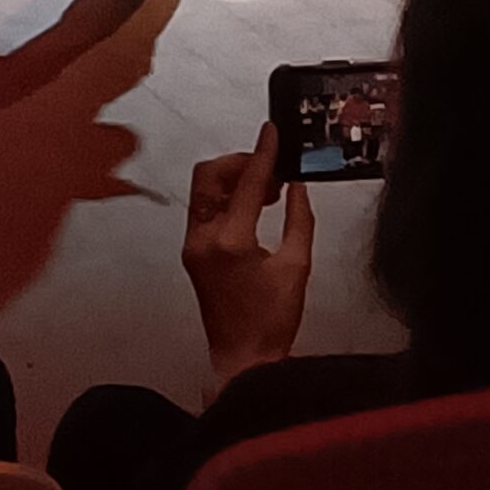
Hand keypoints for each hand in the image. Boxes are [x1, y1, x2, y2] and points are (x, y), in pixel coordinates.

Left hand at [181, 122, 314, 386]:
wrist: (244, 358)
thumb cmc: (273, 320)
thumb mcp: (297, 267)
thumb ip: (299, 220)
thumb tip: (298, 185)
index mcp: (230, 242)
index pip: (245, 183)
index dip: (263, 154)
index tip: (272, 131)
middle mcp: (202, 238)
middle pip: (209, 175)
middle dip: (238, 162)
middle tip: (270, 167)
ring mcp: (191, 244)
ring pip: (203, 189)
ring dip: (231, 179)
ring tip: (267, 188)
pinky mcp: (191, 251)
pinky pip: (203, 208)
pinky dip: (225, 197)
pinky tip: (252, 204)